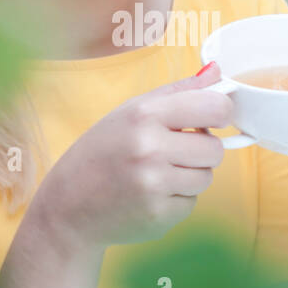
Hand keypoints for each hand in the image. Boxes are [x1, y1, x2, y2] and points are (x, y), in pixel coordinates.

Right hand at [31, 63, 230, 248]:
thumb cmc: (101, 153)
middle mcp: (149, 149)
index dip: (219, 113)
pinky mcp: (158, 216)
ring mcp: (154, 185)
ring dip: (189, 176)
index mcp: (144, 115)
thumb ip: (177, 91)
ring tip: (157, 174)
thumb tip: (216, 71)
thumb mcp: (130, 111)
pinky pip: (191, 203)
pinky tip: (150, 195)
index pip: (214, 107)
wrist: (68, 207)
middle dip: (202, 151)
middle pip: (215, 149)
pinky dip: (176, 200)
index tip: (210, 118)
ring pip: (206, 178)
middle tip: (174, 152)